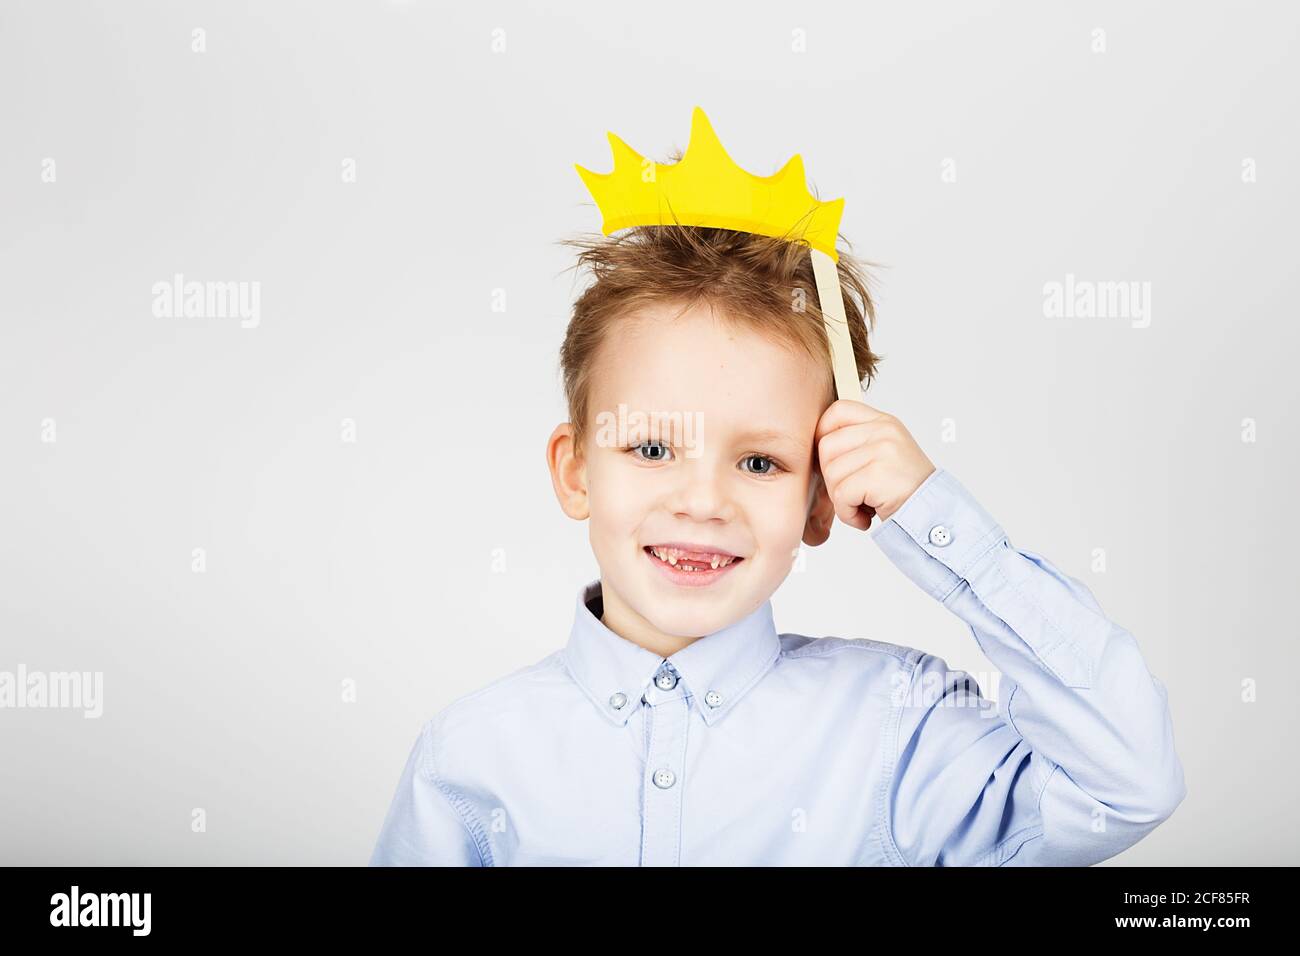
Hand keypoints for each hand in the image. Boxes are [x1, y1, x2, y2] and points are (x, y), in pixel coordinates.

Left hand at [813, 400, 936, 529]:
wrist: (933, 515)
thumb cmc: (904, 490)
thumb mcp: (885, 454)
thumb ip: (857, 443)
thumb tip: (817, 446)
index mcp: (883, 422)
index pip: (838, 410)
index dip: (822, 434)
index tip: (829, 460)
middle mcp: (884, 431)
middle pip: (826, 446)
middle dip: (831, 477)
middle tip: (851, 492)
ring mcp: (882, 451)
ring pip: (831, 473)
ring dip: (841, 500)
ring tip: (863, 505)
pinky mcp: (878, 475)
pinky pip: (841, 494)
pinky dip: (848, 514)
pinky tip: (865, 516)